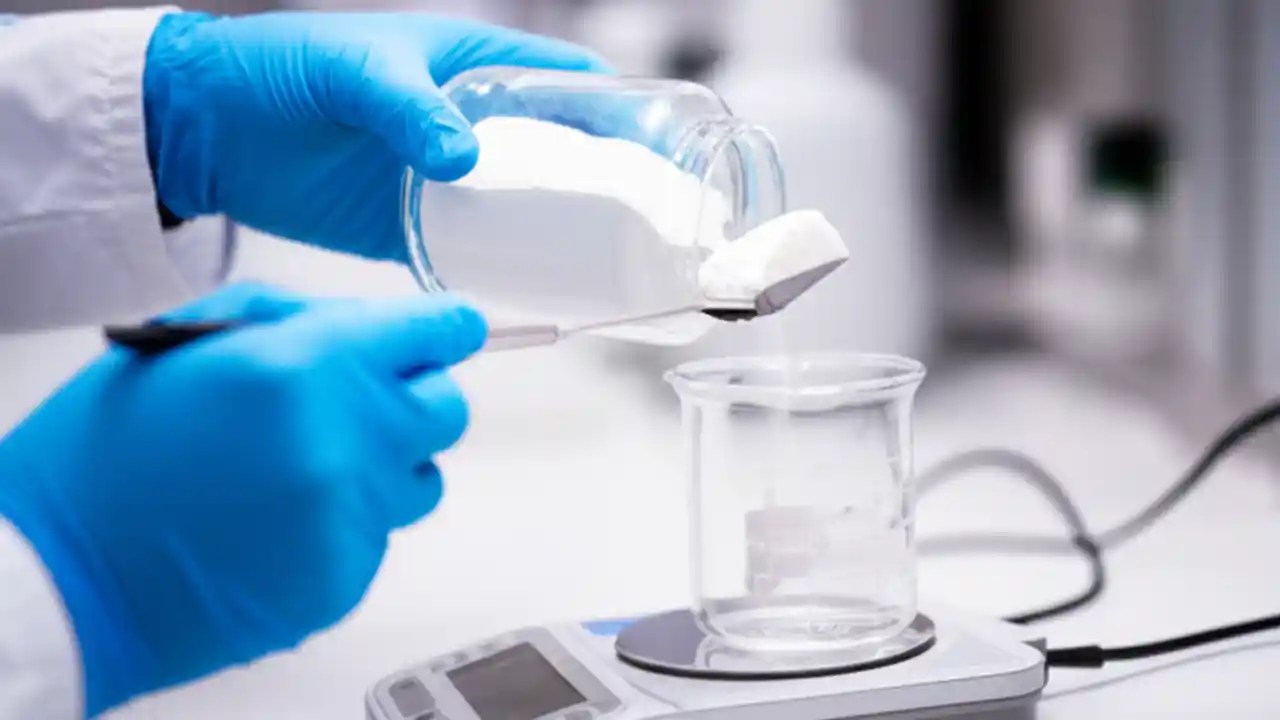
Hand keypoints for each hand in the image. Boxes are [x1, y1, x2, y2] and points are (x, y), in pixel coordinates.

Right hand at [0, 283, 486, 715]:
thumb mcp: (187, 343)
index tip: (449, 331)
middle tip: (354, 404)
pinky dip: (345, 522)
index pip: (435, 332)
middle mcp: (345, 440)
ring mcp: (350, 516)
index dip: (444, 329)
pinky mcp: (344, 577)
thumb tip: (370, 327)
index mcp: (306, 365)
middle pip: (446, 407)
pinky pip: (379, 534)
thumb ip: (294, 322)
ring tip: (301, 470)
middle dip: (411, 397)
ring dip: (382, 465)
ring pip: (421, 477)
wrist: (64, 574)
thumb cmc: (108, 454)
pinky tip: (279, 521)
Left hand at [143, 12, 608, 260]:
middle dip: (605, 181)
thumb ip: (407, 107)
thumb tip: (461, 160)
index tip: (659, 143)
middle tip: (647, 221)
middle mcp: (471, 125)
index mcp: (472, 67)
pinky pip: (471, 251)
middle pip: (559, 152)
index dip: (617, 106)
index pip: (564, 80)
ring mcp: (445, 180)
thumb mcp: (352, 70)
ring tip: (609, 265)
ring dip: (560, 232)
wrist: (208, 128)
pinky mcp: (412, 227)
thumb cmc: (282, 69)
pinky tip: (536, 290)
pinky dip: (503, 269)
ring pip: (522, 207)